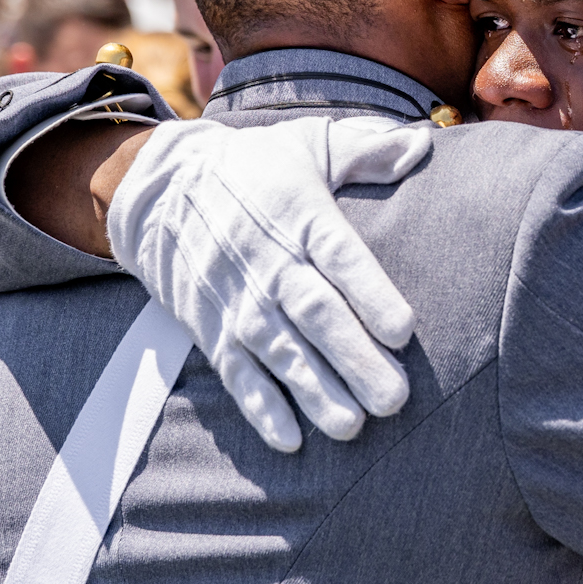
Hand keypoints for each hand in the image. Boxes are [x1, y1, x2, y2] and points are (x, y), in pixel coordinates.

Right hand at [108, 117, 432, 451]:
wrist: (161, 188)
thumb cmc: (255, 169)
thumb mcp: (308, 144)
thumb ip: (367, 149)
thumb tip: (422, 144)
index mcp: (301, 214)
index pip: (341, 257)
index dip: (371, 294)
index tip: (403, 331)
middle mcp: (270, 261)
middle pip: (317, 315)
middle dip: (354, 360)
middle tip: (395, 400)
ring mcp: (238, 299)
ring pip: (281, 352)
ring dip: (315, 393)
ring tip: (352, 427)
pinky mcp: (211, 327)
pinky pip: (236, 373)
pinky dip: (260, 408)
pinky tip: (289, 439)